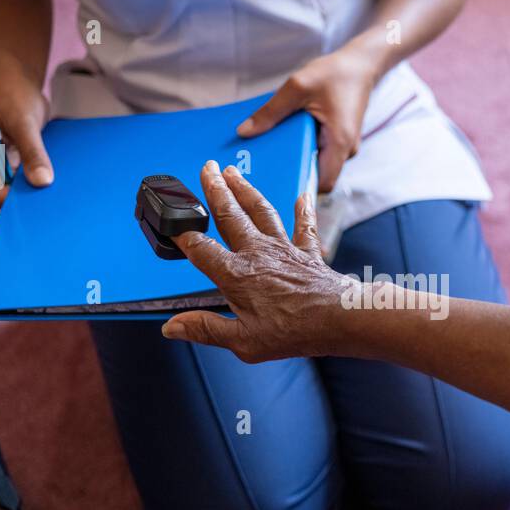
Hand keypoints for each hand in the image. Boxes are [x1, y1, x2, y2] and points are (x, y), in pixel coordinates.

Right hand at [0, 63, 53, 208]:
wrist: (16, 80)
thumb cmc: (14, 95)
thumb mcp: (25, 123)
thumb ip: (32, 152)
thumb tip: (42, 183)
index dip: (16, 200)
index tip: (41, 193)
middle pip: (6, 197)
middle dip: (27, 196)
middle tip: (53, 189)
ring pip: (18, 190)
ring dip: (34, 186)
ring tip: (55, 175)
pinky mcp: (13, 161)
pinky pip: (26, 178)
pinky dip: (39, 176)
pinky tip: (54, 168)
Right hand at [160, 162, 358, 361]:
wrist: (337, 319)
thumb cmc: (294, 331)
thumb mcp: (242, 341)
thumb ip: (206, 329)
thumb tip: (173, 326)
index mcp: (236, 275)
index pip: (201, 250)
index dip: (183, 237)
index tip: (171, 226)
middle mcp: (258, 253)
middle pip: (230, 215)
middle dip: (215, 190)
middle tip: (207, 169)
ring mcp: (284, 249)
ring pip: (261, 211)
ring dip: (246, 190)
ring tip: (234, 173)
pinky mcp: (307, 253)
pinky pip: (305, 227)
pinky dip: (304, 210)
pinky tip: (302, 196)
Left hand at [236, 44, 378, 193]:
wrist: (360, 65)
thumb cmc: (335, 73)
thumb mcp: (298, 87)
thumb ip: (271, 111)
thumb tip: (244, 132)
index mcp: (340, 142)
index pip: (323, 183)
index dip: (301, 187)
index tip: (276, 182)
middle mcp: (345, 150)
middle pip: (317, 175)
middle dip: (292, 171)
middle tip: (265, 167)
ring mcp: (343, 147)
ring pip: (317, 164)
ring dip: (296, 158)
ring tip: (271, 150)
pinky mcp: (338, 140)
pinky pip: (319, 151)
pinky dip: (303, 147)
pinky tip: (286, 136)